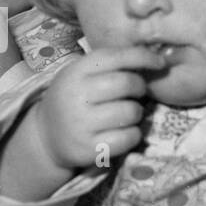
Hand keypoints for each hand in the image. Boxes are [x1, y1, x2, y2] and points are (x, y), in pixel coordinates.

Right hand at [36, 44, 164, 171]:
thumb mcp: (81, 75)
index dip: (143, 57)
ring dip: (137, 112)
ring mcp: (81, 124)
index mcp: (75, 72)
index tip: (160, 63)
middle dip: (140, 87)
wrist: (46, 136)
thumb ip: (110, 65)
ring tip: (126, 114)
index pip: (115, 56)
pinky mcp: (89, 149)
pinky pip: (129, 137)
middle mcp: (76, 96)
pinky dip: (133, 134)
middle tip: (136, 93)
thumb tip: (154, 58)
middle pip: (126, 83)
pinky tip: (123, 132)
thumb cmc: (74, 99)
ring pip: (131, 111)